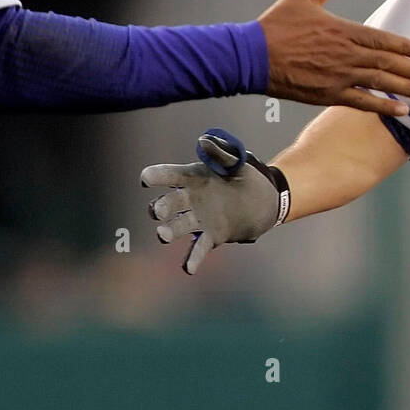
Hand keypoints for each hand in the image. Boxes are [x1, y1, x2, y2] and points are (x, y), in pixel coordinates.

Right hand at [141, 132, 289, 274]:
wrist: (264, 200)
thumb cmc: (245, 176)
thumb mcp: (236, 161)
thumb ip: (221, 152)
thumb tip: (203, 141)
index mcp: (194, 177)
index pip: (171, 176)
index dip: (157, 176)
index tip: (146, 178)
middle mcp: (191, 199)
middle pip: (169, 203)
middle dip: (160, 207)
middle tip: (157, 211)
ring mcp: (198, 219)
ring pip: (178, 226)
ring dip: (168, 231)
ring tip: (163, 235)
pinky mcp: (211, 236)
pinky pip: (198, 249)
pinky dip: (192, 259)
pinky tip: (188, 269)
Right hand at [257, 0, 409, 115]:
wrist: (250, 56)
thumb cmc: (276, 24)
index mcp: (342, 29)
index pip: (382, 39)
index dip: (406, 47)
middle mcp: (346, 53)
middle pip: (388, 63)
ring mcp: (338, 75)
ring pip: (380, 83)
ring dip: (408, 90)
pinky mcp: (327, 94)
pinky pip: (361, 101)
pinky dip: (382, 105)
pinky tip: (402, 110)